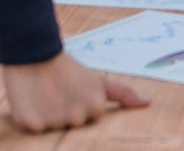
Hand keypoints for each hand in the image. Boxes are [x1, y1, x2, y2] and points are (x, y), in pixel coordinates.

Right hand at [3, 51, 148, 132]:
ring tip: (48, 95)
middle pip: (73, 127)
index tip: (79, 92)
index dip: (83, 105)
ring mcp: (54, 123)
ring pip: (53, 129)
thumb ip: (123, 94)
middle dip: (67, 113)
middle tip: (62, 93)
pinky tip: (34, 101)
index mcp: (95, 107)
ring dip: (49, 116)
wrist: (35, 55)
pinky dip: (31, 118)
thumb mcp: (99, 81)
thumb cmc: (70, 71)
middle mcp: (76, 118)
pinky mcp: (31, 126)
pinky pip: (34, 130)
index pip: (91, 120)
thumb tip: (148, 103)